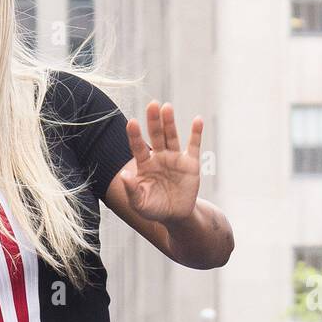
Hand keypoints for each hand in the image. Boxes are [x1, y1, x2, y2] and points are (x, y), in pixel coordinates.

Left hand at [123, 101, 203, 223]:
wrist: (176, 216)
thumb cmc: (153, 209)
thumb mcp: (139, 203)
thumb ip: (131, 189)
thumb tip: (124, 175)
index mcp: (144, 164)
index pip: (138, 146)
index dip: (135, 135)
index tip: (132, 123)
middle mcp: (159, 157)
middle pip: (156, 135)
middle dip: (154, 121)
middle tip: (152, 104)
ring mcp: (175, 158)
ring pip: (172, 137)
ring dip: (170, 122)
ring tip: (167, 107)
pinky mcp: (191, 164)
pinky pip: (194, 146)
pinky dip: (196, 133)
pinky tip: (197, 120)